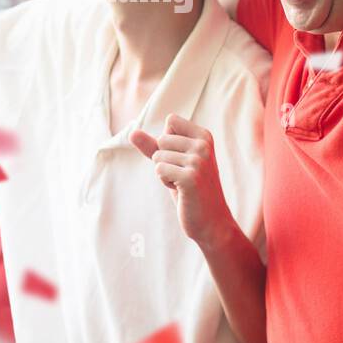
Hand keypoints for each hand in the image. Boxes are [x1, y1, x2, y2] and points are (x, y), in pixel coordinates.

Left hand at [130, 114, 234, 248]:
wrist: (210, 221)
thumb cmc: (190, 189)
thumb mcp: (173, 162)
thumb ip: (153, 146)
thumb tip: (132, 132)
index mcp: (204, 136)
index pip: (171, 121)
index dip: (167, 142)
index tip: (183, 159)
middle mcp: (204, 145)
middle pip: (162, 139)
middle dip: (164, 160)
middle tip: (183, 175)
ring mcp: (199, 161)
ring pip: (158, 157)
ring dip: (165, 173)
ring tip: (183, 184)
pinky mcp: (190, 177)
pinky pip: (159, 170)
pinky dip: (165, 182)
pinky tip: (182, 191)